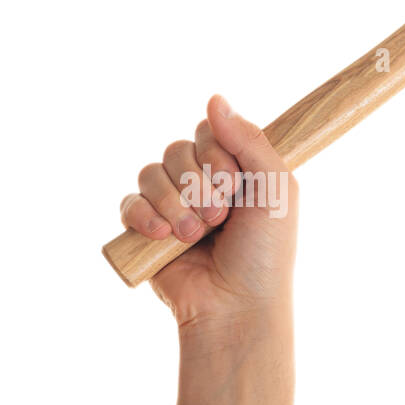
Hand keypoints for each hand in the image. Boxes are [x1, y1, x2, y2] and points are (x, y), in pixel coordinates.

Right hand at [119, 95, 297, 326]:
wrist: (236, 307)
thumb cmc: (265, 254)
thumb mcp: (276, 189)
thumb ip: (250, 140)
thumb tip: (214, 98)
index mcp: (234, 169)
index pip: (208, 131)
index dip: (215, 154)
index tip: (234, 185)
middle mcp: (201, 183)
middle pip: (176, 149)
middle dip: (196, 185)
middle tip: (219, 218)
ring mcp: (171, 206)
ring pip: (150, 173)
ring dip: (173, 204)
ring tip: (193, 235)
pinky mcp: (146, 232)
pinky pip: (128, 203)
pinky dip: (143, 216)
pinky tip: (162, 236)